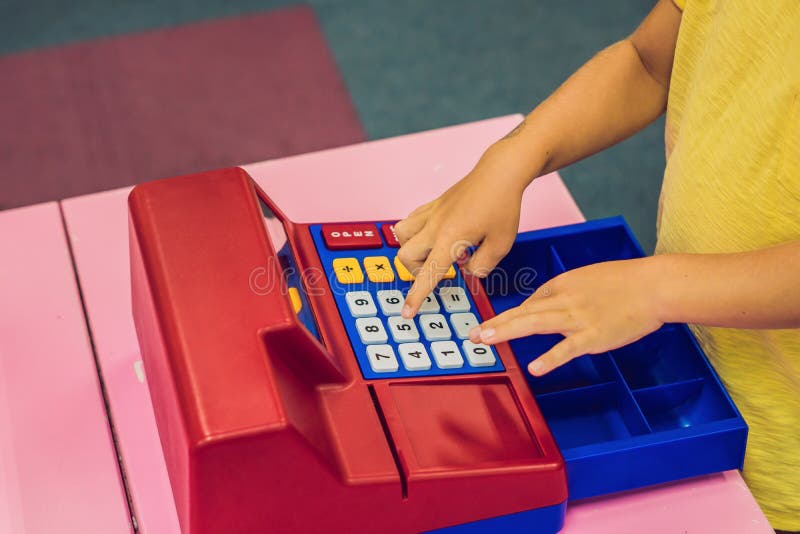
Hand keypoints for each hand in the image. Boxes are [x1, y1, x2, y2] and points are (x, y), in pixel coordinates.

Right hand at [394, 149, 530, 317]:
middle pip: (405, 255)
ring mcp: (431, 213)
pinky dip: (415, 233)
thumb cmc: (503, 206)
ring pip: (400, 235)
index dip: (416, 296)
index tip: (407, 312)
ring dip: (411, 250)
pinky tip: (435, 235)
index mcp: (450, 239)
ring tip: (433, 252)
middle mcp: (434, 226)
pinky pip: (410, 221)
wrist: (500, 173)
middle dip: (416, 271)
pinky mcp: (433, 204)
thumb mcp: (502, 245)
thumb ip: (482, 266)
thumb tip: (468, 270)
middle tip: (439, 271)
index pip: (428, 274)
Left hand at [469, 258, 663, 374]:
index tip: (493, 327)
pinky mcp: (594, 336)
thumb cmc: (624, 282)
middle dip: (495, 323)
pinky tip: (534, 367)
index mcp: (563, 285)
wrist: (653, 286)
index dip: (510, 317)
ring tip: (485, 340)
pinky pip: (568, 348)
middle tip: (473, 334)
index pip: (530, 302)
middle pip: (523, 312)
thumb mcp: (586, 278)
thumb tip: (540, 305)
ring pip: (536, 324)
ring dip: (507, 332)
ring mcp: (578, 319)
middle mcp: (565, 300)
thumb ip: (563, 291)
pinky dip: (551, 358)